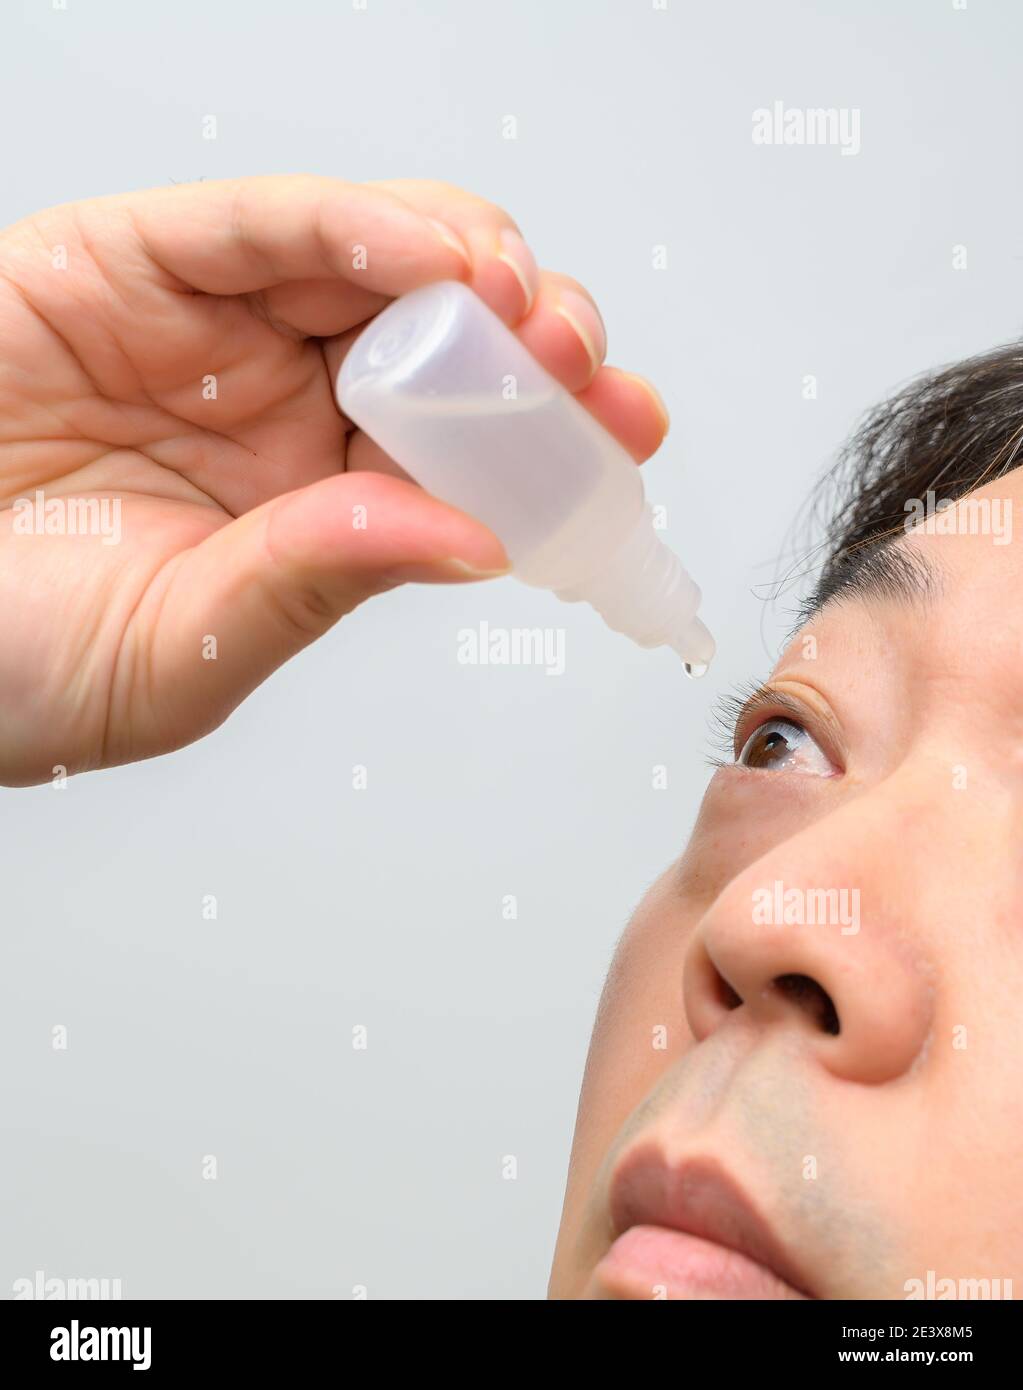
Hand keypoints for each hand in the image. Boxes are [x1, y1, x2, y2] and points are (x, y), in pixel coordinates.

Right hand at [0, 175, 670, 784]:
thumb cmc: (13, 662)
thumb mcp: (186, 651)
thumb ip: (319, 582)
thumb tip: (470, 540)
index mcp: (321, 510)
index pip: (471, 455)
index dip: (555, 436)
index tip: (625, 432)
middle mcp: (287, 411)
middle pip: (453, 343)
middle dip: (536, 343)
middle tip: (581, 363)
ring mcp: (221, 331)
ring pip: (382, 261)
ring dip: (471, 269)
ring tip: (521, 308)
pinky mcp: (138, 262)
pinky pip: (263, 222)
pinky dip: (351, 223)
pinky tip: (424, 256)